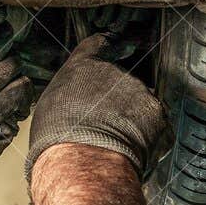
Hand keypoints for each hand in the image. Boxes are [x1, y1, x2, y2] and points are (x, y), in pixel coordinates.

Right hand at [24, 34, 167, 180]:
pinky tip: (130, 150)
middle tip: (102, 126)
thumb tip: (70, 105)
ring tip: (114, 143)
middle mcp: (114, 73)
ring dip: (131, 119)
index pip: (98, 44)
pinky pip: (155, 123)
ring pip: (138, 103)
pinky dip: (147, 137)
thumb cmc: (59, 139)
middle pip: (120, 81)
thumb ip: (67, 96)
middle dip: (115, 100)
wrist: (84, 160)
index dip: (107, 47)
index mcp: (83, 67)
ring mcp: (139, 92)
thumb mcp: (49, 108)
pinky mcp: (156, 113)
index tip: (115, 47)